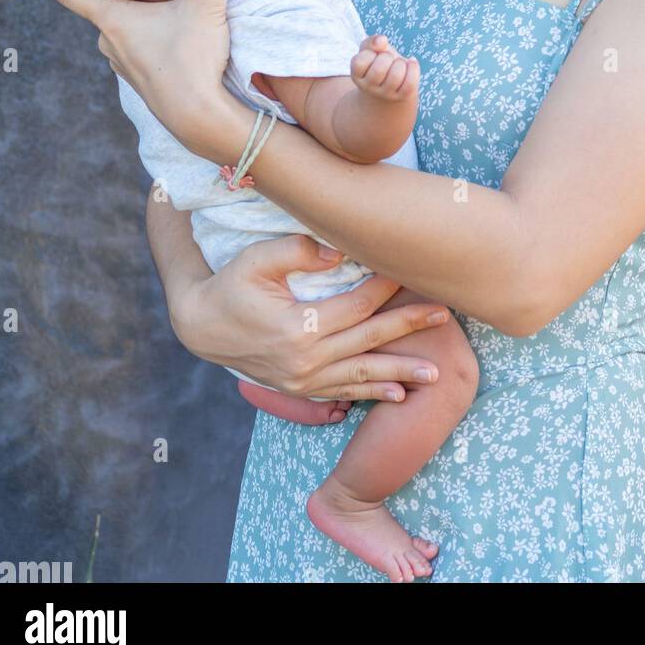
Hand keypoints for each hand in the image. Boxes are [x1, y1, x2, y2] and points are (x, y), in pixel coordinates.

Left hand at [52, 0, 253, 154]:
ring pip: (117, 29)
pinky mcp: (141, 80)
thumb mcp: (208, 5)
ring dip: (128, 13)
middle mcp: (109, 42)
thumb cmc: (193, 61)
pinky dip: (141, 35)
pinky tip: (164, 29)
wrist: (198, 117)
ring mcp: (123, 64)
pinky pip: (132, 49)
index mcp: (112, 20)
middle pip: (97, 7)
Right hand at [172, 233, 448, 410]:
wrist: (200, 326)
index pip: (358, 304)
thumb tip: (340, 251)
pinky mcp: (300, 388)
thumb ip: (297, 250)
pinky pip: (343, 392)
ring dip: (400, 373)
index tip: (414, 271)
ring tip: (435, 373)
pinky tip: (397, 394)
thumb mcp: (256, 260)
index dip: (388, 287)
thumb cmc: (230, 285)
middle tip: (444, 315)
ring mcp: (304, 380)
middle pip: (369, 341)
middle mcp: (306, 360)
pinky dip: (371, 393)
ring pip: (362, 375)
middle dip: (409, 328)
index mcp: (299, 327)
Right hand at [350, 34, 419, 102]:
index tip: (374, 54)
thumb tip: (382, 40)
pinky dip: (413, 68)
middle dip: (387, 57)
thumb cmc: (378, 62)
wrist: (391, 84)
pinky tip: (411, 63)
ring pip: (396, 75)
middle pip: (379, 69)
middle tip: (388, 59)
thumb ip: (372, 42)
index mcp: (357, 75)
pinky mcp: (402, 96)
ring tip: (399, 63)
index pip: (359, 62)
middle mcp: (369, 87)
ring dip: (401, 63)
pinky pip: (410, 82)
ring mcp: (386, 94)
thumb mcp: (370, 50)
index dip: (370, 53)